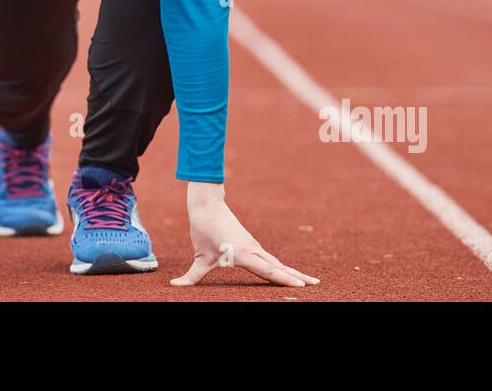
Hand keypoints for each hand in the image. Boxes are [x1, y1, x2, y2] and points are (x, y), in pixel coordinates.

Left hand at [171, 182, 319, 287]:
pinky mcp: (251, 244)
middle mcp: (253, 250)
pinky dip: (280, 266)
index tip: (300, 285)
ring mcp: (254, 246)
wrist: (207, 205)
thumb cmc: (204, 229)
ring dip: (291, 271)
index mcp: (243, 253)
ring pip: (276, 262)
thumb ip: (192, 275)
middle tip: (315, 285)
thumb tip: (175, 286)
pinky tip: (286, 272)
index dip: (284, 278)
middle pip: (278, 266)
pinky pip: (269, 258)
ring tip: (309, 281)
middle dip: (296, 276)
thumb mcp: (199, 255)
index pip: (268, 269)